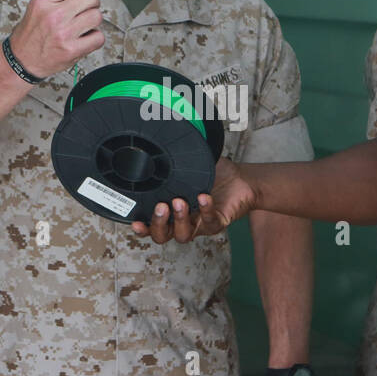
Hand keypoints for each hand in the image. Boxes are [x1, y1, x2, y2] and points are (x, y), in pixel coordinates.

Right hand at [7, 0, 104, 77]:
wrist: (22, 60)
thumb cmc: (32, 32)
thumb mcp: (38, 5)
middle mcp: (53, 14)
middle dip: (93, 2)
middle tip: (86, 8)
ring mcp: (63, 33)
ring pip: (97, 16)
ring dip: (93, 20)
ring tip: (82, 25)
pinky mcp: (72, 50)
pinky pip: (98, 37)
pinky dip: (94, 38)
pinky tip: (83, 38)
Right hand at [130, 157, 255, 242]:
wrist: (241, 180)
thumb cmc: (215, 175)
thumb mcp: (190, 167)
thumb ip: (175, 160)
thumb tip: (162, 139)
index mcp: (171, 212)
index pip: (151, 226)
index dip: (141, 228)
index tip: (134, 221)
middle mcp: (183, 222)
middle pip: (162, 236)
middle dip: (158, 224)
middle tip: (161, 206)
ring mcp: (199, 224)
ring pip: (183, 235)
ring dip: (179, 220)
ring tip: (180, 202)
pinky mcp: (217, 223)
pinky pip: (209, 221)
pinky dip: (205, 210)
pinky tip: (203, 196)